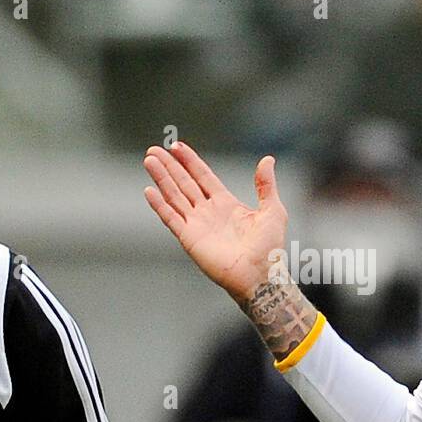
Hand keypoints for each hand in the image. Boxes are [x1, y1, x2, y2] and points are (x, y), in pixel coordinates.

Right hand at [143, 142, 285, 306]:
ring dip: (161, 179)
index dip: (189, 161)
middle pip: (184, 183)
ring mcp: (197, 225)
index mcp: (225, 203)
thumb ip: (266, 185)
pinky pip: (171, 218)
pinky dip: (159, 205)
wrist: (260, 275)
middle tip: (154, 149)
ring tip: (149, 160)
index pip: (203, 176)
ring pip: (174, 196)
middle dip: (169, 166)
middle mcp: (208, 212)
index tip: (176, 146)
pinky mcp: (189, 239)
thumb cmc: (270, 248)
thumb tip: (267, 159)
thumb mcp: (272, 210)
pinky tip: (149, 191)